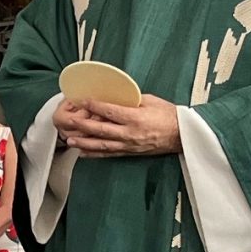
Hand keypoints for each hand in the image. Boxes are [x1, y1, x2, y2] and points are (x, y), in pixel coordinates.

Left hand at [53, 93, 181, 157]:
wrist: (181, 135)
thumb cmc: (168, 115)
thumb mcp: (150, 101)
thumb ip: (131, 100)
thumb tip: (114, 97)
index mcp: (136, 118)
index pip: (110, 111)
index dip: (94, 106)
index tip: (83, 101)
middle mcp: (130, 133)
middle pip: (101, 130)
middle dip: (83, 126)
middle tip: (69, 122)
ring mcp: (128, 145)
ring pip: (102, 145)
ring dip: (84, 143)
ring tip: (70, 141)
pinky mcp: (129, 152)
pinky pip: (109, 154)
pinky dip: (95, 153)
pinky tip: (83, 153)